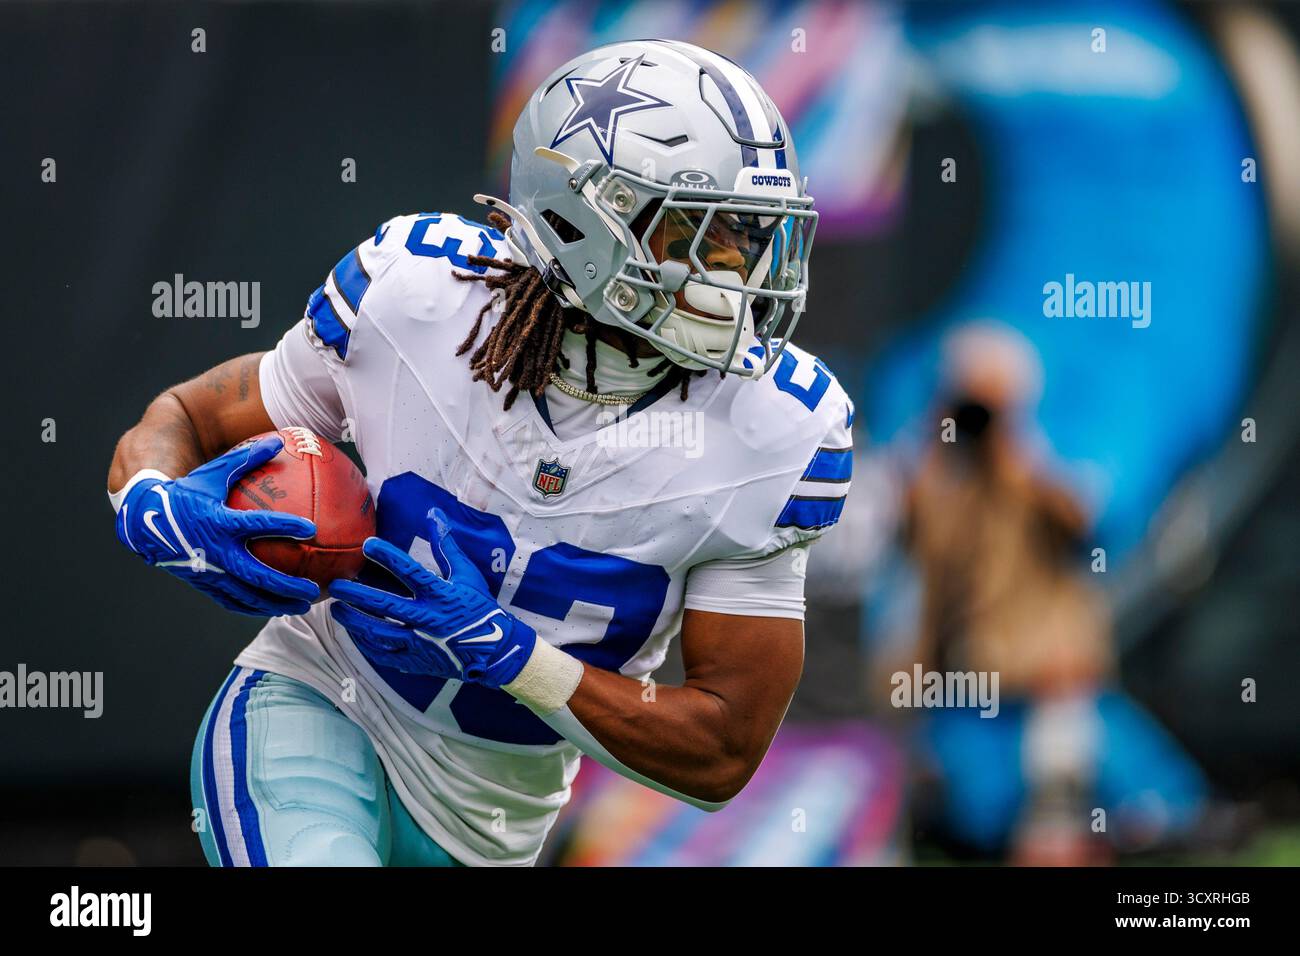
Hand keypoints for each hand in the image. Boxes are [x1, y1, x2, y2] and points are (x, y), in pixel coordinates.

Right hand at [115, 436, 320, 615]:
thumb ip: (245, 458)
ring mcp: (208, 571)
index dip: (284, 526)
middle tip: (313, 588)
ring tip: (302, 607)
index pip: (257, 524)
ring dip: (275, 603)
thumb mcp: (212, 473)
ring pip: (246, 595)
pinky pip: (232, 601)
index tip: (311, 529)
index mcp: (218, 522)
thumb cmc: (185, 493)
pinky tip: (274, 608)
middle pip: (256, 574)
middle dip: (286, 585)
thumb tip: (278, 439)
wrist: (145, 521)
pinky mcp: (204, 583)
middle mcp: (214, 551)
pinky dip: (255, 607)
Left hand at [328, 508, 536, 687]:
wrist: (494, 650)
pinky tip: (353, 633)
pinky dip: (366, 644)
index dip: (388, 557)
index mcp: (441, 595)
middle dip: (357, 595)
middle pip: (386, 605)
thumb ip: (447, 545)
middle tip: (335, 585)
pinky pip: (385, 654)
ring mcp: (420, 643)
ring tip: (335, 609)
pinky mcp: (416, 661)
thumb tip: (434, 514)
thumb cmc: (479, 607)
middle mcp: (428, 619)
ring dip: (354, 620)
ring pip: (379, 632)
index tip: (367, 545)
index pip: (411, 572)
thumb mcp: (467, 574)